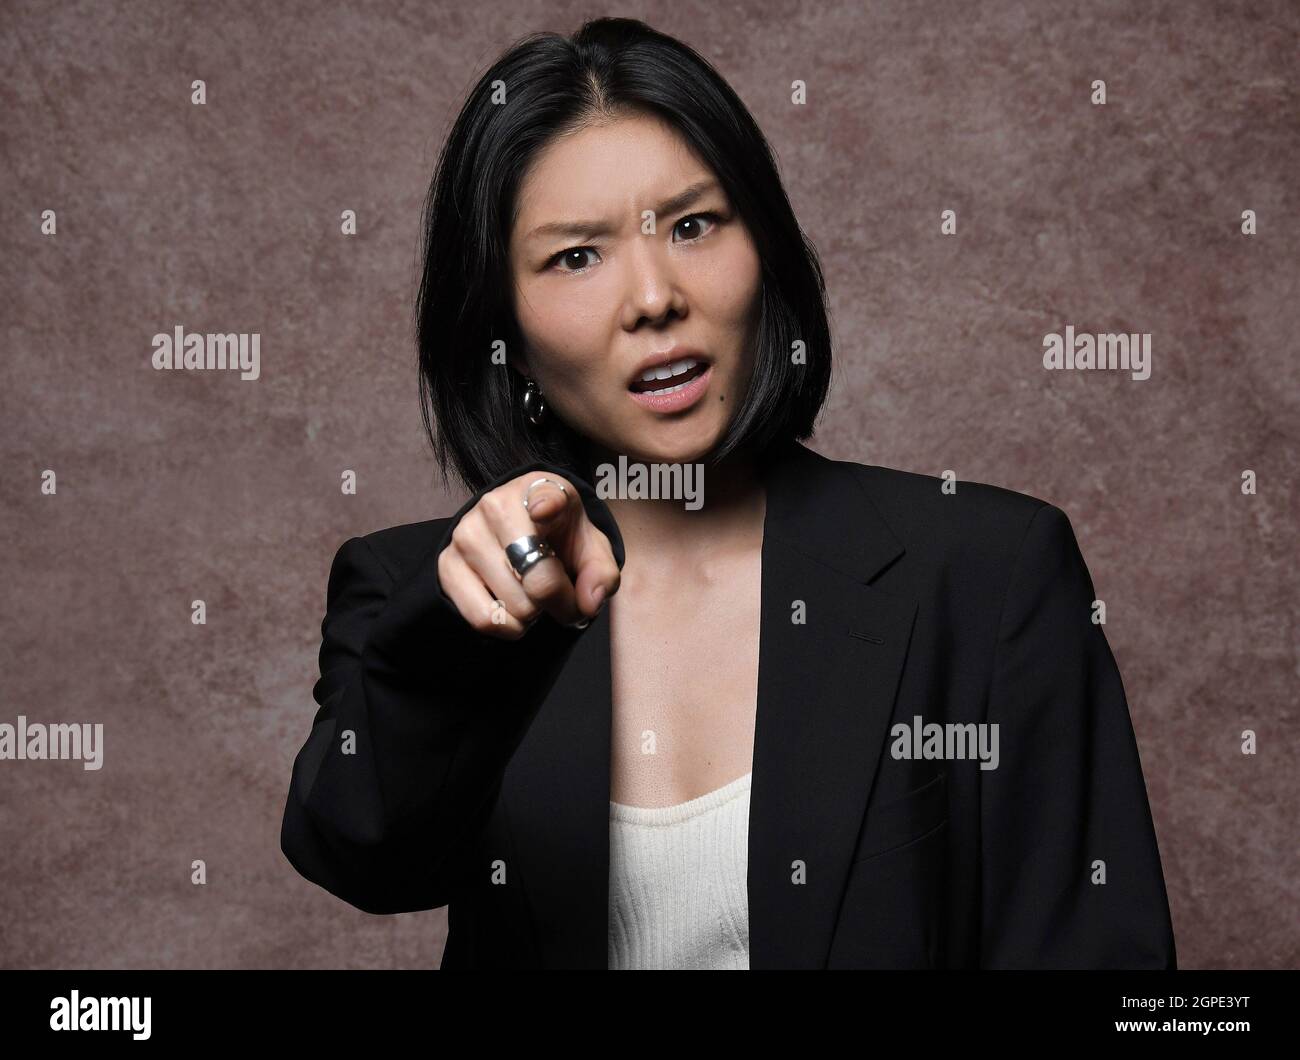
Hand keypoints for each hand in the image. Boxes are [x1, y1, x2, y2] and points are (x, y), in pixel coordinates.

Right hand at [437, 471, 620, 638]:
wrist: (521, 535)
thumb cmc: (560, 539)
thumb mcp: (591, 548)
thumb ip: (601, 573)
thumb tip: (588, 603)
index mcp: (540, 490)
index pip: (544, 499)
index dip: (546, 507)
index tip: (543, 511)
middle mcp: (496, 505)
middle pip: (538, 579)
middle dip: (559, 601)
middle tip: (560, 594)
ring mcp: (466, 535)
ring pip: (514, 605)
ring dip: (534, 615)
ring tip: (534, 594)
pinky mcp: (447, 565)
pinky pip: (484, 619)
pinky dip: (508, 627)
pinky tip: (514, 611)